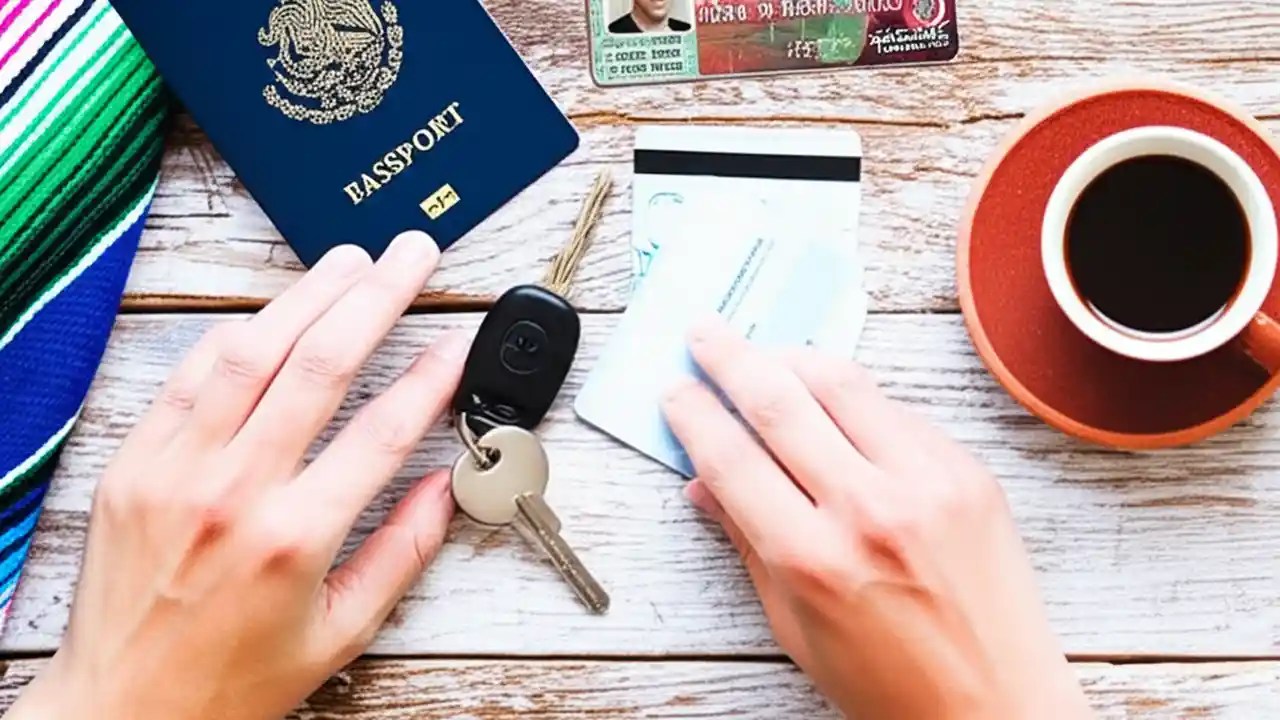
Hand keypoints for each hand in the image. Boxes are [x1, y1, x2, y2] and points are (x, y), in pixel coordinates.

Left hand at [9, 233, 468, 719]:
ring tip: (352, 261)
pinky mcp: (132, 463)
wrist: (121, 711)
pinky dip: (238, 334)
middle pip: (321, 363)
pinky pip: (189, 376)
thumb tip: (449, 486)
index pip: (383, 430)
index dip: (431, 377)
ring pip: (251, 350)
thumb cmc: (230, 683)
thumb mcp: (343, 632)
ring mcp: (175, 470)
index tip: (456, 343)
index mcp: (296, 539)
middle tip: (413, 255)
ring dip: (309, 295)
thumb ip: (405, 551)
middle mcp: (234, 492)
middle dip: (378, 296)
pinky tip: (275, 312)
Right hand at [663, 319, 1092, 719]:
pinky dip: (854, 396)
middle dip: (730, 359)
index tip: (676, 394)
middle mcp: (869, 510)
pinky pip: (897, 410)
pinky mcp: (968, 471)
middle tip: (703, 335)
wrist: (998, 706)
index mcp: (813, 560)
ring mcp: (926, 483)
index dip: (694, 416)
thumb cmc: (891, 686)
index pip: (733, 458)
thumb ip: (747, 545)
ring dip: (791, 356)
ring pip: (843, 383)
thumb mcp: (794, 627)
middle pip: (780, 402)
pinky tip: (831, 398)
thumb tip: (704, 483)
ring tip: (762, 349)